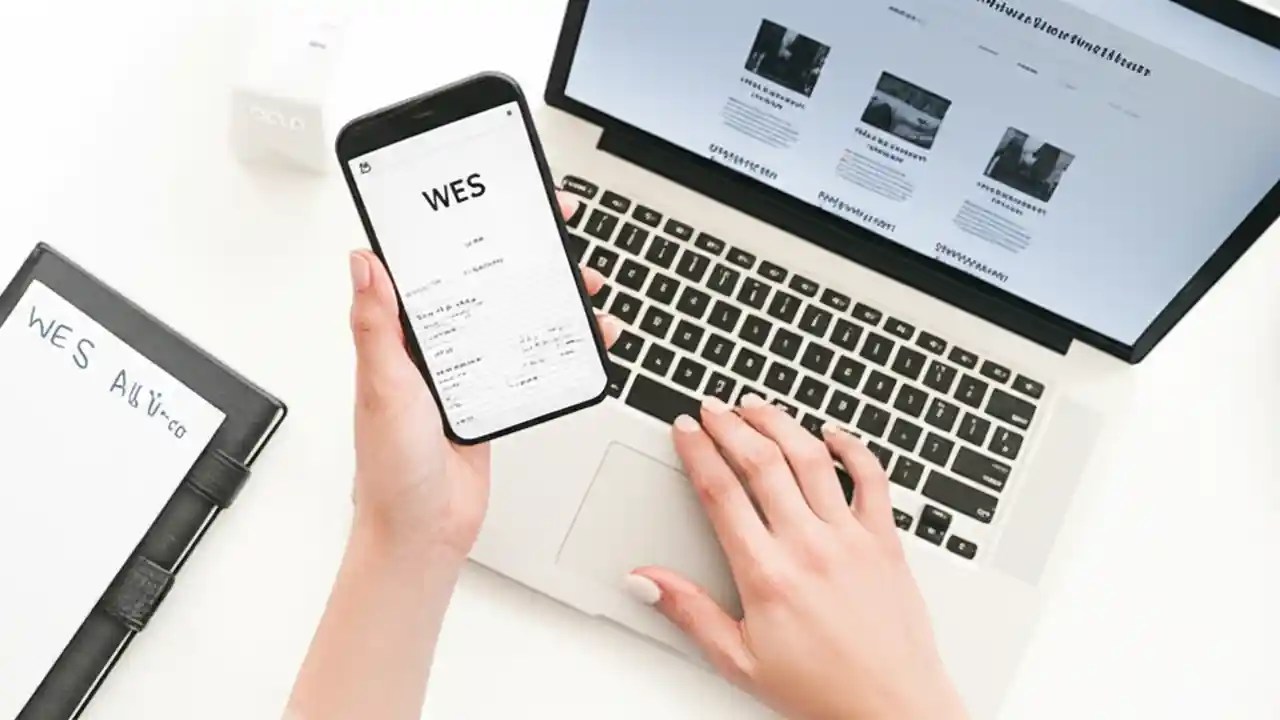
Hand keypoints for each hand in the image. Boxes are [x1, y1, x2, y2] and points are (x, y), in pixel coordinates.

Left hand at [346, 192, 616, 557]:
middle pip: (482, 279)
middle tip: (556, 229)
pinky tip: (582, 337)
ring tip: (584, 286)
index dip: (456, 224)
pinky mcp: (492, 394)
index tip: (488, 195)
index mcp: (400, 333)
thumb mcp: (383, 389)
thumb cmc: (390, 469)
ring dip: (550, 296)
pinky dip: (558, 343)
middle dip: (521, 250)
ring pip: (513, 314)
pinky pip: (528, 356)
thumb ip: (376, 325)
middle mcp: (433, 344)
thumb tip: (364, 261)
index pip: (428, 262)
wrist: (423, 532)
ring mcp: (467, 368)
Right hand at [630, 396, 966, 719]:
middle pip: (762, 461)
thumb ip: (690, 612)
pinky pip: (872, 478)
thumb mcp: (739, 660)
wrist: (893, 710)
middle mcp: (809, 546)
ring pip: (811, 457)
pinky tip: (832, 434)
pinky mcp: (887, 541)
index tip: (684, 429)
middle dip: (730, 424)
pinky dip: (852, 448)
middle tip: (713, 408)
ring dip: (780, 423)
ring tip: (756, 408)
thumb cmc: (822, 692)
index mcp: (767, 575)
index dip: (697, 450)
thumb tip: (646, 579)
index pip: (721, 491)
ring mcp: (851, 538)